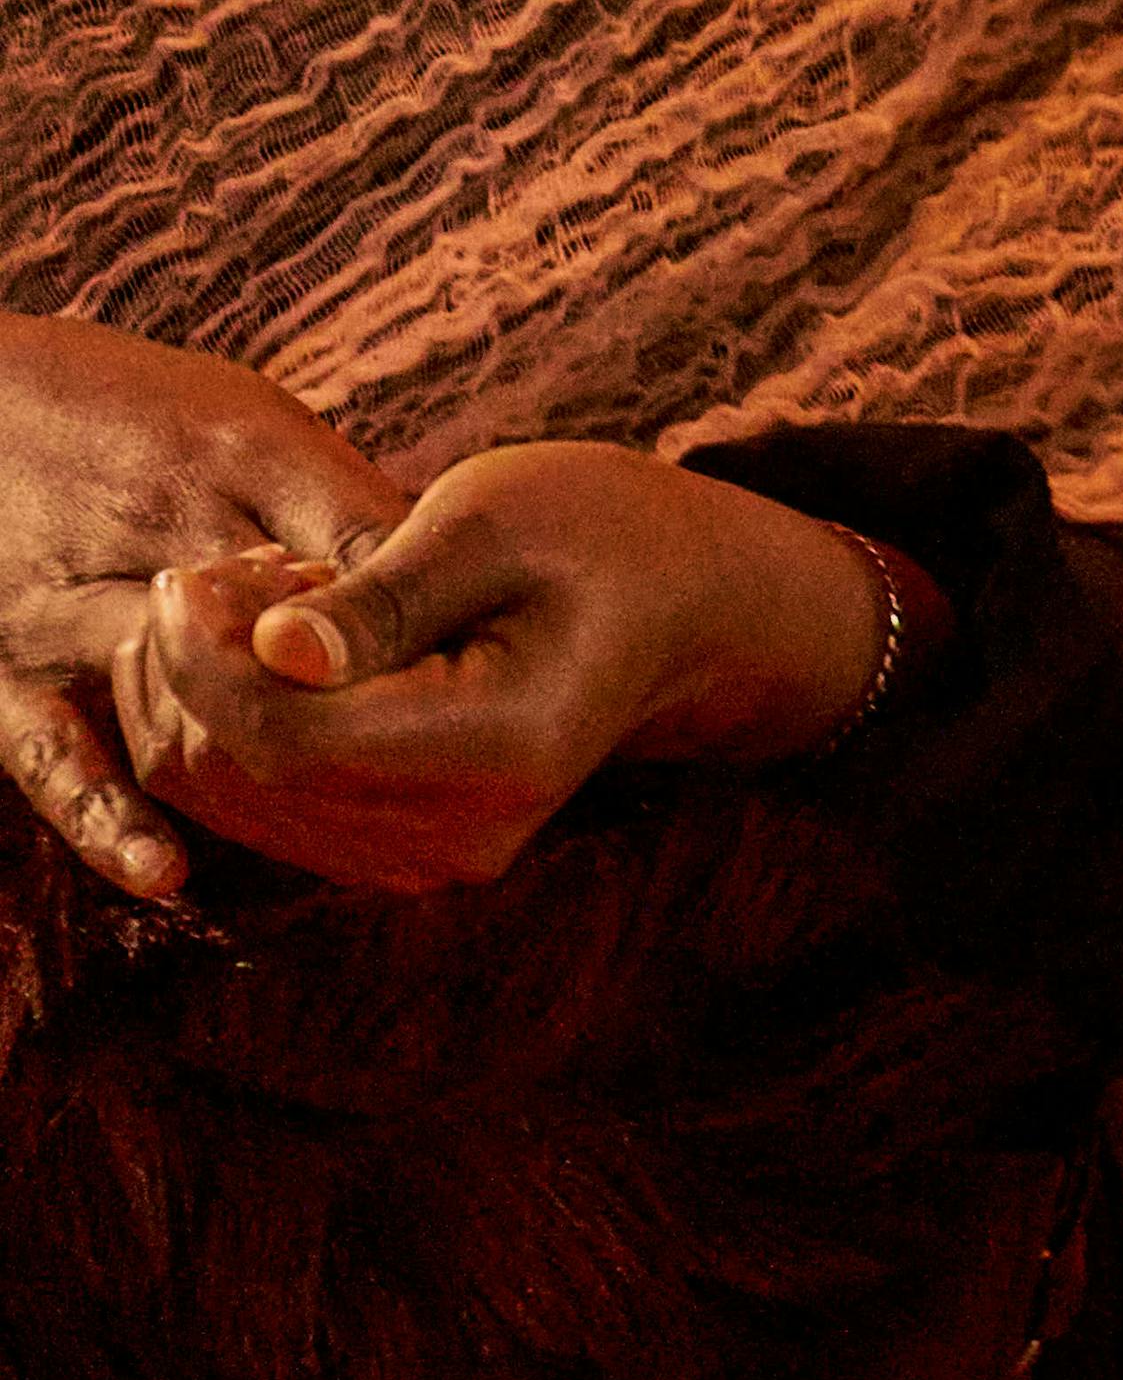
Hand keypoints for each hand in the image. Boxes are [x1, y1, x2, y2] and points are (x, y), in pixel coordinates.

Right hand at [0, 313, 397, 901]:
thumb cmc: (116, 412)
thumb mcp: (242, 427)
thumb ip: (336, 504)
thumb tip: (443, 570)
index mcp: (230, 464)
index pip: (356, 546)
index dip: (417, 612)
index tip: (472, 658)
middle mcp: (151, 549)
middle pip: (270, 640)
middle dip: (342, 695)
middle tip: (404, 742)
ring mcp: (68, 623)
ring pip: (174, 709)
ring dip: (251, 755)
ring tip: (328, 800)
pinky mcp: (5, 684)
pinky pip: (56, 761)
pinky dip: (111, 817)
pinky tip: (167, 871)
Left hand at [101, 441, 894, 899]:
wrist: (680, 607)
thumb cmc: (595, 534)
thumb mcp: (492, 521)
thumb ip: (381, 595)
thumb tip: (274, 650)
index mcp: (494, 752)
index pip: (287, 737)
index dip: (205, 662)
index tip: (185, 573)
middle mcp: (460, 836)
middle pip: (251, 779)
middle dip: (200, 675)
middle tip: (228, 573)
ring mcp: (433, 857)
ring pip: (242, 804)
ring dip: (214, 701)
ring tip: (265, 603)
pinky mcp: (404, 852)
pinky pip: (272, 809)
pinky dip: (246, 730)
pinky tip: (286, 656)